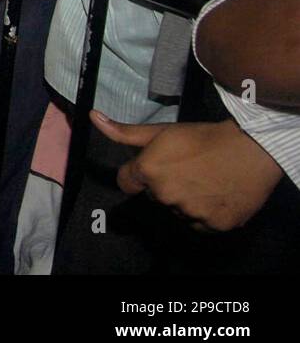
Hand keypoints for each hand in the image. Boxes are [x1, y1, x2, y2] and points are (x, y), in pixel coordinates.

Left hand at [91, 113, 282, 231]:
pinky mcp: (213, 225)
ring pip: (176, 211)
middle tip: (185, 169)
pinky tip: (214, 194)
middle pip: (153, 196)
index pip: (126, 182)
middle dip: (163, 185)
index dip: (137, 173)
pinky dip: (204, 213)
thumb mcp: (162, 131)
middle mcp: (165, 196)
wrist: (250, 150)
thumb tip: (93, 117)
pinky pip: (199, 224)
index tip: (154, 166)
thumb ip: (125, 132)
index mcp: (148, 172)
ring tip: (202, 180)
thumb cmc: (203, 137)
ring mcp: (189, 213)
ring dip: (184, 200)